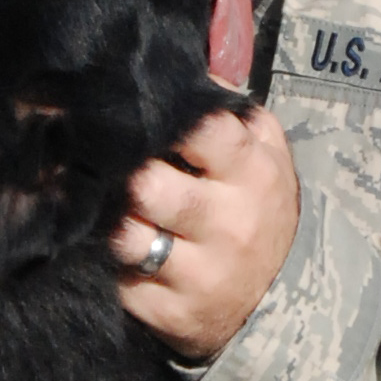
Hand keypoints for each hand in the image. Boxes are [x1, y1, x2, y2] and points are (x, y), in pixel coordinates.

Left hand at [113, 107, 298, 360]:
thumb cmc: (257, 209)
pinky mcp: (171, 313)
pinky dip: (103, 261)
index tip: (137, 117)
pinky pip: (117, 279)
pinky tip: (103, 247)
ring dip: (105, 218)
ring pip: (125, 236)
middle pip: (148, 185)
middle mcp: (228, 225)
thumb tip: (180, 67)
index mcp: (251, 174)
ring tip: (100, 206)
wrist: (279, 302)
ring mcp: (199, 274)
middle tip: (105, 166)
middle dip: (122, 173)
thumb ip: (227, 107)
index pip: (201, 129)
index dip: (160, 119)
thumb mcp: (264, 155)